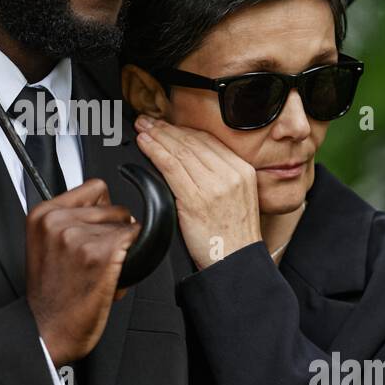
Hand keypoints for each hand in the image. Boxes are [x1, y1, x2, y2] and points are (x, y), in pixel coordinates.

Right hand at [27, 178, 138, 366]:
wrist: (45, 331)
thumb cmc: (50, 296)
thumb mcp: (47, 246)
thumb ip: (71, 222)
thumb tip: (110, 210)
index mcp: (42, 214)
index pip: (94, 187)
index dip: (102, 210)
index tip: (95, 230)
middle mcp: (58, 220)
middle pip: (114, 206)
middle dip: (113, 232)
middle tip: (95, 261)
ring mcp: (79, 236)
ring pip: (127, 225)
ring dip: (122, 249)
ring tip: (101, 272)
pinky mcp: (101, 253)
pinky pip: (136, 240)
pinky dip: (133, 258)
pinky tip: (112, 276)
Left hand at [134, 116, 261, 269]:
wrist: (236, 264)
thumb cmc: (231, 238)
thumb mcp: (236, 199)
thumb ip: (219, 178)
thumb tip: (191, 161)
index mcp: (242, 171)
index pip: (208, 140)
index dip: (183, 130)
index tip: (166, 125)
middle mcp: (230, 174)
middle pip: (192, 142)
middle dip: (166, 129)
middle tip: (147, 121)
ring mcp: (214, 185)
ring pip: (180, 151)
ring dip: (157, 137)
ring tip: (142, 129)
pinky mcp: (197, 199)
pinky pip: (171, 167)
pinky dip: (155, 153)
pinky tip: (145, 145)